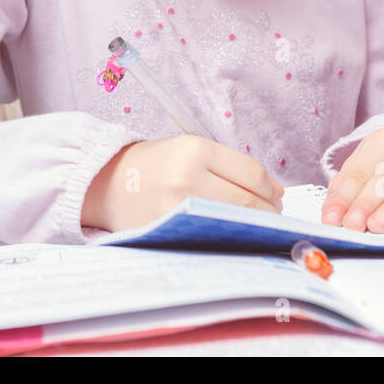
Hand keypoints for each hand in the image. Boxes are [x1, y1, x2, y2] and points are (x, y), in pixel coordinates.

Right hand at [81, 136, 283, 232]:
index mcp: (194, 150)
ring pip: (235, 220)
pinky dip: (230, 235)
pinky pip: (214, 235)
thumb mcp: (190, 148)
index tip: (276, 194)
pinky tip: (233, 231)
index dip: (271, 188)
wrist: (108, 182)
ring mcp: (178, 208)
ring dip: (254, 224)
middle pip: (248, 201)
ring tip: (255, 222)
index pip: (252, 174)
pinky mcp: (170, 231)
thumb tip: (275, 189)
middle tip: (272, 212)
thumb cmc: (155, 164)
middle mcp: (187, 178)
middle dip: (269, 210)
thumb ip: (232, 165)